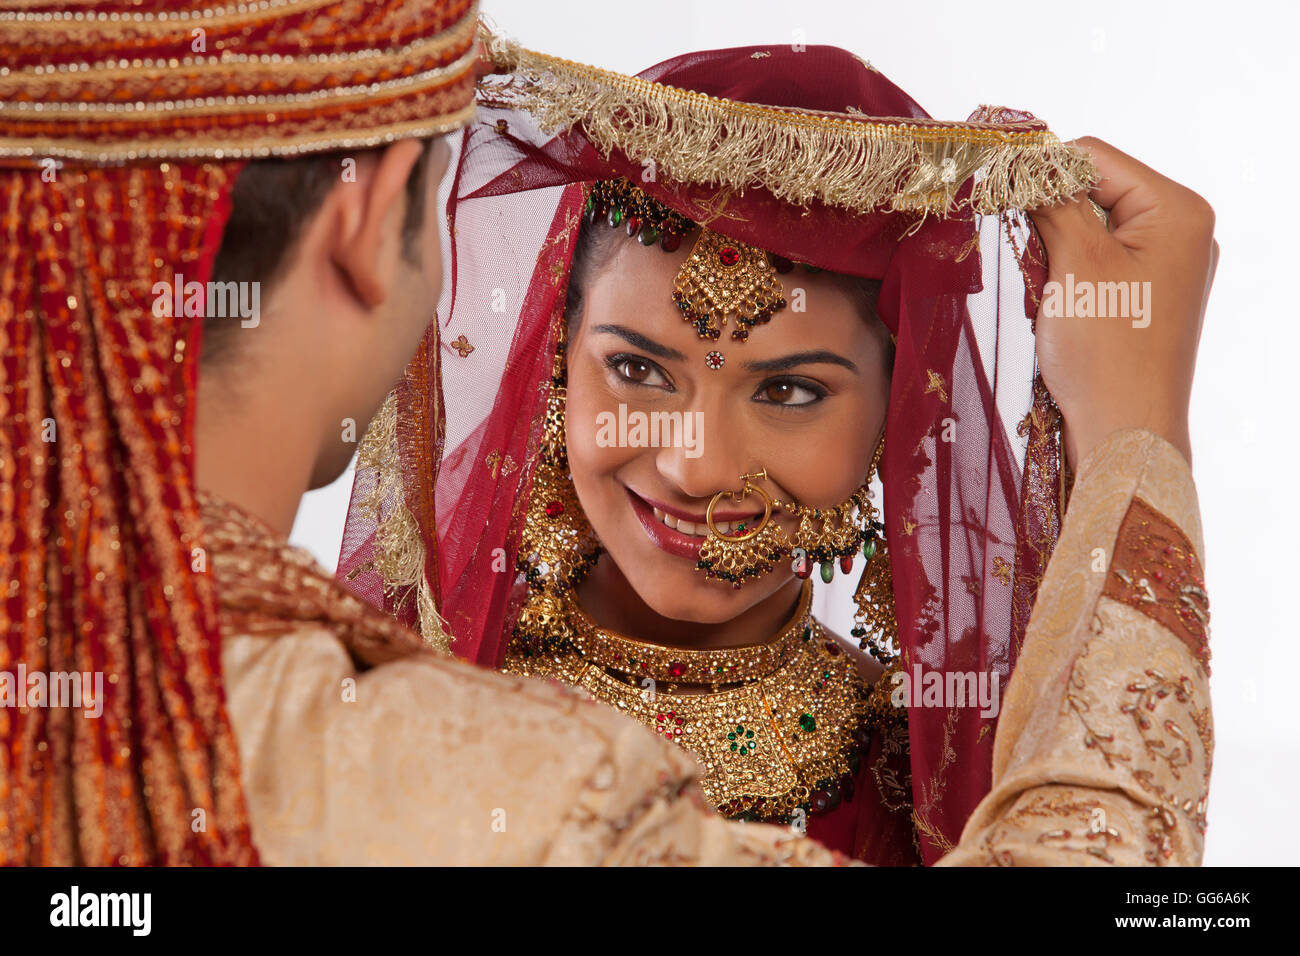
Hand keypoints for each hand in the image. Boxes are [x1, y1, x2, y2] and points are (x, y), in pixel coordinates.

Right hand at [1027, 136, 1218, 468]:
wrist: (1126, 435)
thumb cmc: (1107, 354)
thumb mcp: (1075, 264)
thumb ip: (1052, 202)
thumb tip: (1023, 164)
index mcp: (1178, 211)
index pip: (1096, 156)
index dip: (1042, 168)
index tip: (994, 187)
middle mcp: (1182, 232)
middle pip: (1096, 190)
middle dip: (1050, 212)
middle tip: (1021, 246)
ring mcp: (1167, 267)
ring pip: (1092, 227)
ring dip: (1055, 246)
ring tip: (1042, 284)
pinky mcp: (1147, 296)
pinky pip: (1099, 261)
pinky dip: (1067, 271)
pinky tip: (1054, 301)